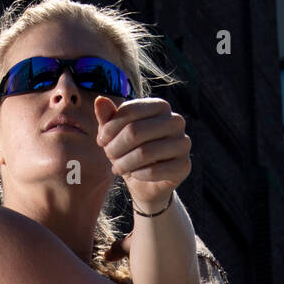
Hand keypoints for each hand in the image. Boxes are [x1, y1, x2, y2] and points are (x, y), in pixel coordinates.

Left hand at [94, 95, 190, 211]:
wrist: (146, 182)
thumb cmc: (130, 151)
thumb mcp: (115, 134)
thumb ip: (107, 117)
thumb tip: (100, 100)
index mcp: (160, 107)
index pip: (129, 110)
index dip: (109, 128)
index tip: (101, 140)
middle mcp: (176, 121)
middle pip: (135, 132)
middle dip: (114, 147)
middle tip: (109, 156)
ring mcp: (183, 144)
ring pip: (144, 153)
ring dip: (123, 163)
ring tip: (117, 167)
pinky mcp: (184, 166)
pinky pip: (153, 171)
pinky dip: (137, 175)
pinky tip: (134, 174)